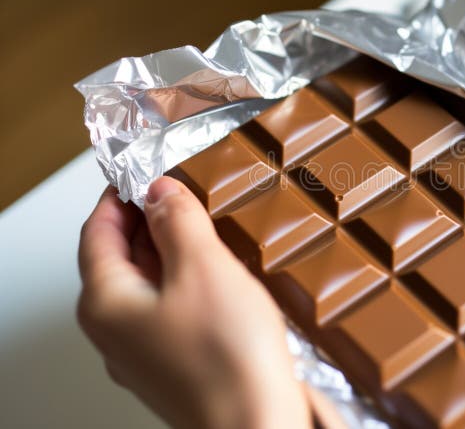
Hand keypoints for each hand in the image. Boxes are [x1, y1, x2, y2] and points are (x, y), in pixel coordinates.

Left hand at [77, 177, 310, 428]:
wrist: (257, 425)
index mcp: (106, 303)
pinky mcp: (176, 365)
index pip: (98, 232)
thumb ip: (178, 221)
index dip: (121, 195)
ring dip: (175, 252)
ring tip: (209, 227)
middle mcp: (116, 331)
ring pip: (151, 285)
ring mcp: (145, 352)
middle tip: (184, 192)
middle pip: (122, 259)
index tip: (146, 171)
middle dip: (151, 221)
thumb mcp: (204, 266)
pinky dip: (190, 284)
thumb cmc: (227, 358)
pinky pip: (174, 310)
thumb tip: (161, 193)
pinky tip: (223, 276)